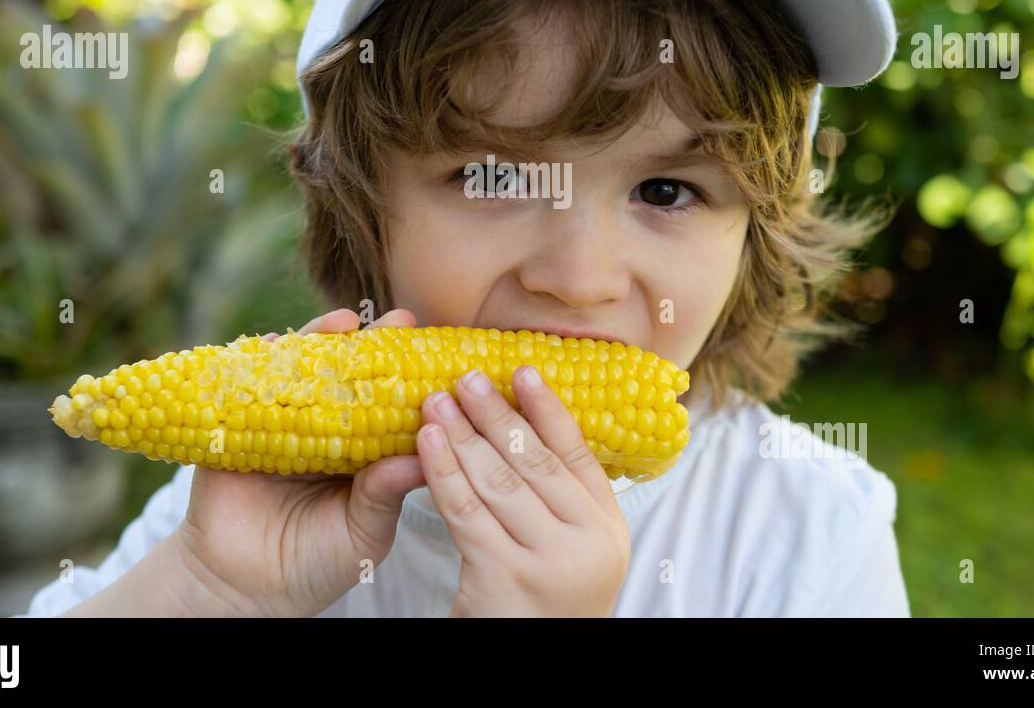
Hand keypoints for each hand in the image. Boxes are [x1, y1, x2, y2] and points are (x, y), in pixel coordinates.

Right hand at [174, 307, 425, 616]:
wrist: (244, 590)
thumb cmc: (315, 564)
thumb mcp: (362, 532)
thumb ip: (386, 493)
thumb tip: (425, 453)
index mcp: (364, 451)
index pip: (390, 405)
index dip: (411, 377)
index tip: (438, 351)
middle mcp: (328, 429)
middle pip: (352, 377)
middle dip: (375, 345)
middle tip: (402, 320)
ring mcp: (284, 422)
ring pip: (305, 371)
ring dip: (324, 341)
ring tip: (347, 323)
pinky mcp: (239, 425)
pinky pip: (250, 385)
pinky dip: (263, 361)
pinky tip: (279, 342)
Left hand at [416, 366, 630, 616]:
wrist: (533, 664)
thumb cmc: (540, 605)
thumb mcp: (571, 552)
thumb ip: (561, 501)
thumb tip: (527, 427)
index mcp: (608, 529)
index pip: (578, 454)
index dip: (549, 408)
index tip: (524, 368)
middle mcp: (587, 542)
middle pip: (535, 461)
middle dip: (497, 413)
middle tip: (467, 377)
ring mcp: (548, 561)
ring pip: (497, 480)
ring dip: (463, 434)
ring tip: (437, 400)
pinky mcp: (504, 577)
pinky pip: (465, 510)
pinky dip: (442, 471)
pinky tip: (426, 443)